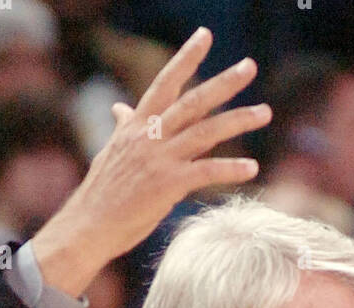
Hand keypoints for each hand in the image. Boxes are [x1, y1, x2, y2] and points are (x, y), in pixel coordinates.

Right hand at [31, 27, 270, 296]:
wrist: (87, 226)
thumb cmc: (100, 195)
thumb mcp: (111, 153)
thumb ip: (124, 128)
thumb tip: (120, 109)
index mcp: (136, 126)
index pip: (164, 83)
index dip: (186, 58)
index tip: (205, 36)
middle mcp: (150, 136)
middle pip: (194, 101)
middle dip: (224, 82)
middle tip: (249, 66)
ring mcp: (160, 159)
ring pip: (207, 131)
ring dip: (239, 120)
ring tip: (265, 112)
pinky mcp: (168, 185)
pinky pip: (207, 172)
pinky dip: (231, 169)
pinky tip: (252, 168)